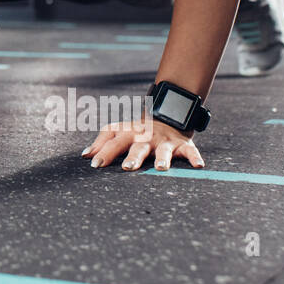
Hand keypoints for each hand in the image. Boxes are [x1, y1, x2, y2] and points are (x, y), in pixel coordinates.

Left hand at [80, 117, 204, 170]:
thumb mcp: (119, 132)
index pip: (114, 142)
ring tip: (160, 168)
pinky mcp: (182, 145)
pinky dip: (194, 157)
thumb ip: (102, 142)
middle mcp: (146, 138)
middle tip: (127, 168)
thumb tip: (85, 155)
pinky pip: (190, 151)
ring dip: (162, 159)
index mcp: (130, 134)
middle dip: (133, 157)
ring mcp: (165, 141)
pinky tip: (198, 165)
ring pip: (163, 150)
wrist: (167, 115)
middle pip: (138, 147)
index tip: (95, 165)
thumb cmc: (138, 131)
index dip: (104, 152)